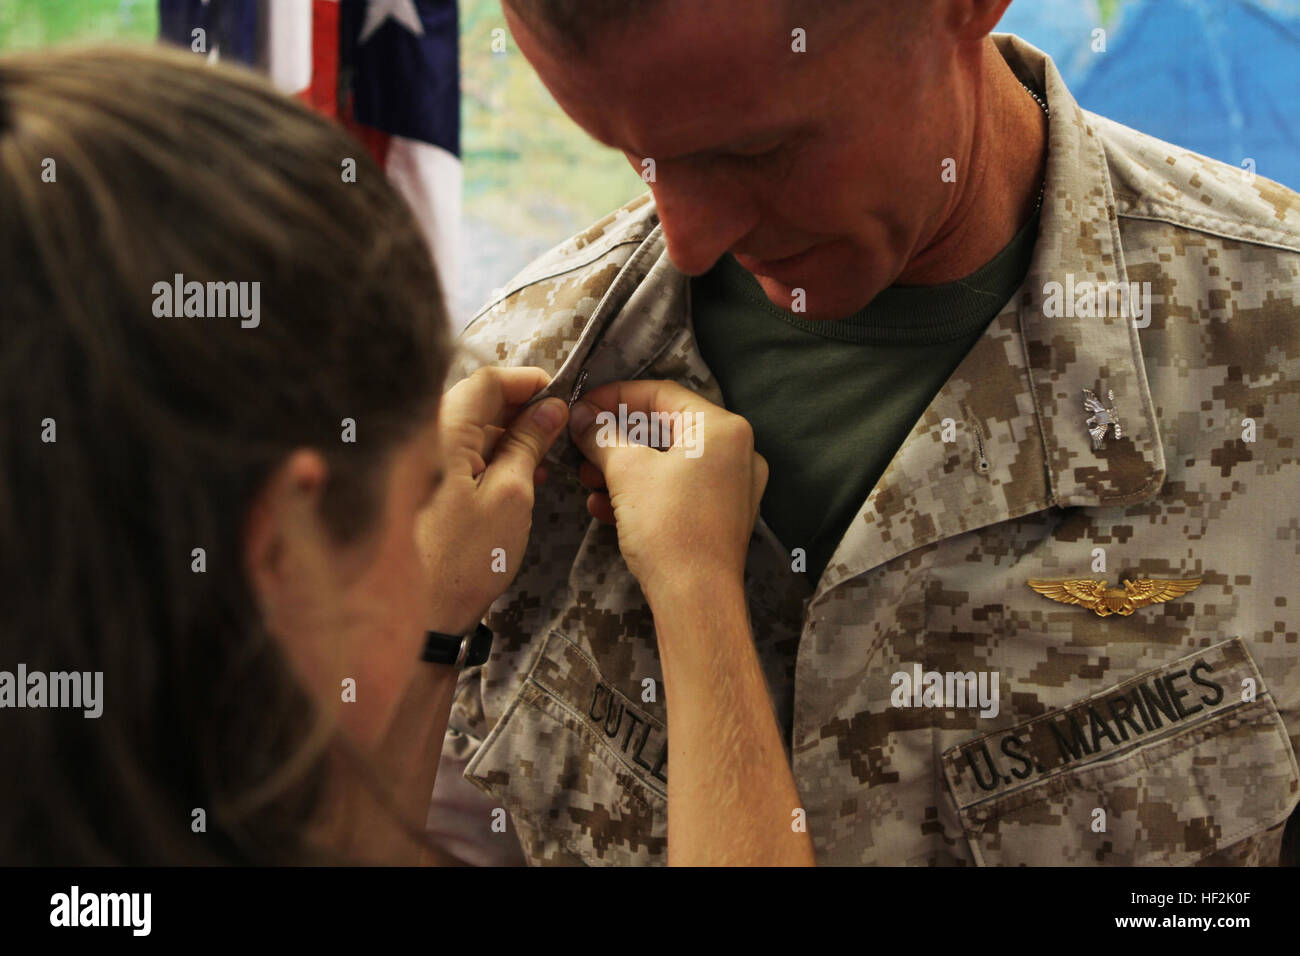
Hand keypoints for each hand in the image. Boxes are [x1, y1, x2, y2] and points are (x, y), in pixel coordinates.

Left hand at [417, 367, 567, 633]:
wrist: (421, 615)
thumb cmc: (464, 558)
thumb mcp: (512, 494)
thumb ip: (530, 442)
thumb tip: (551, 407)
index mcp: (441, 429)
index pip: (489, 381)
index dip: (530, 383)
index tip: (561, 398)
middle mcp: (421, 436)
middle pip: (477, 400)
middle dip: (520, 410)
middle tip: (557, 430)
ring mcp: (418, 460)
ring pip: (469, 427)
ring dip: (507, 435)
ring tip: (543, 459)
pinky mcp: (420, 483)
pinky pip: (457, 452)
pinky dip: (489, 457)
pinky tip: (517, 477)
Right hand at [567, 380, 765, 604]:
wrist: (696, 599)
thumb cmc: (668, 527)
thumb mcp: (626, 472)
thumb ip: (601, 435)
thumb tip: (580, 416)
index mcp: (722, 428)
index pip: (661, 393)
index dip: (615, 396)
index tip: (582, 406)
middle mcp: (736, 451)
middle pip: (664, 429)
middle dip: (615, 439)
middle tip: (581, 446)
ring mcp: (732, 486)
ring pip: (667, 463)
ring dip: (622, 468)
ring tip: (587, 480)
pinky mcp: (721, 516)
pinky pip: (677, 491)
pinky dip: (642, 493)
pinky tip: (604, 507)